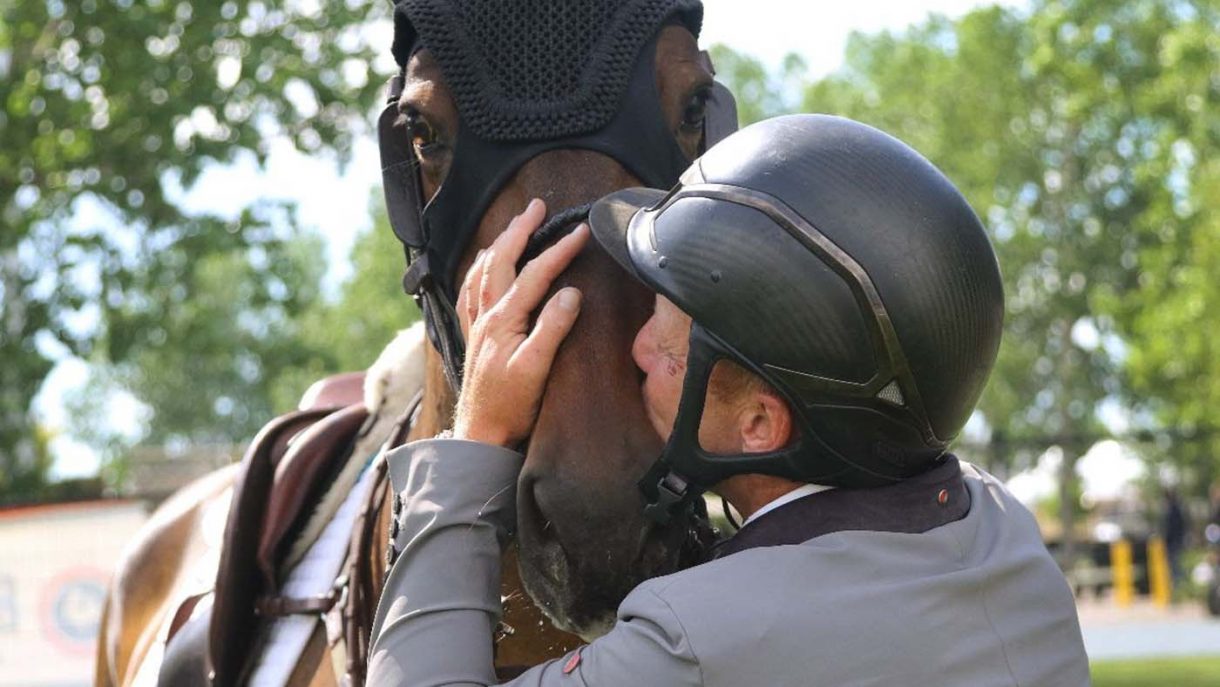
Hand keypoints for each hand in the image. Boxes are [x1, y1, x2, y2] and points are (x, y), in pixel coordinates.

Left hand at [452, 198, 589, 446]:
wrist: (481, 432)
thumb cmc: (511, 405)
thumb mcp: (537, 368)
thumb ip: (552, 328)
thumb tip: (570, 293)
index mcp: (505, 319)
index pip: (536, 274)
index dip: (560, 250)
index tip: (581, 232)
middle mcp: (486, 315)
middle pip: (502, 260)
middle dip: (520, 230)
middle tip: (537, 206)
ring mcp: (477, 325)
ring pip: (483, 271)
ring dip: (499, 244)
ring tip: (512, 227)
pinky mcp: (473, 337)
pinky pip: (470, 291)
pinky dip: (477, 270)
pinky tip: (481, 267)